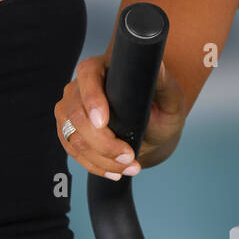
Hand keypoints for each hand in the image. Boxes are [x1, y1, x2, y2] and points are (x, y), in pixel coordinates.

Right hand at [54, 53, 185, 178]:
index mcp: (102, 67)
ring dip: (101, 159)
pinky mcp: (69, 131)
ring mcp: (70, 109)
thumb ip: (164, 82)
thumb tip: (158, 67)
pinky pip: (73, 152)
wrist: (153, 126)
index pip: (88, 76)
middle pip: (77, 114)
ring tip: (130, 167)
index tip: (103, 122)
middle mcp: (80, 86)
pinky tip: (114, 171)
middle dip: (102, 142)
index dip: (92, 99)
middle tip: (129, 156)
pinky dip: (94, 165)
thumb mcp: (169, 95)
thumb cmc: (160, 105)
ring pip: (74, 138)